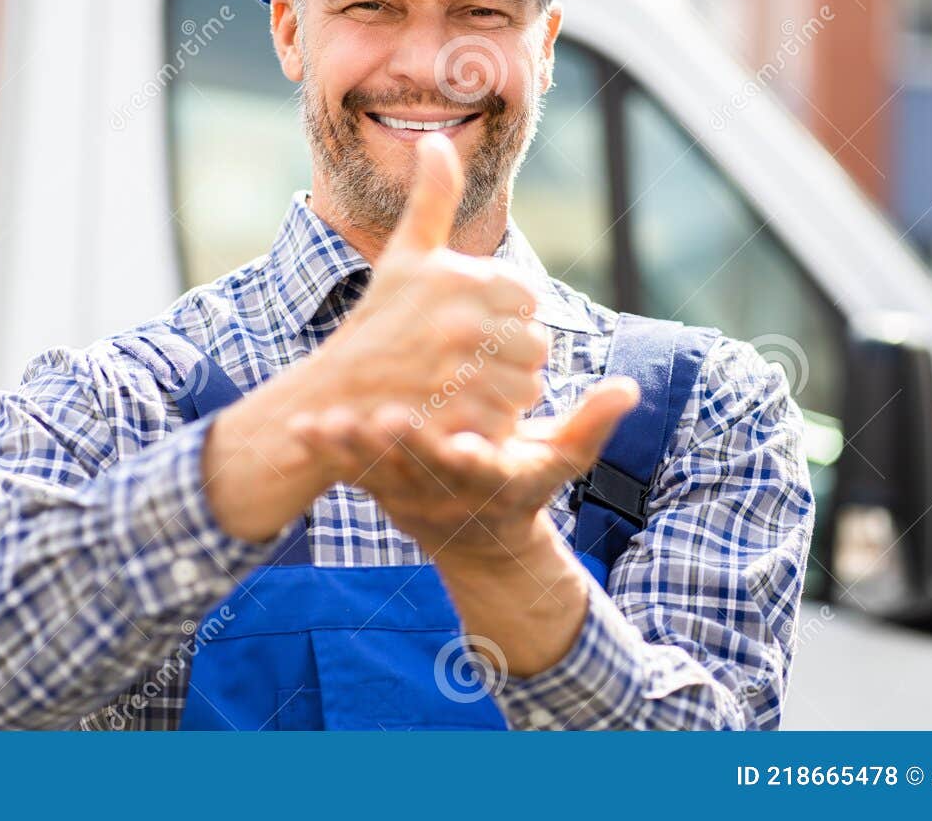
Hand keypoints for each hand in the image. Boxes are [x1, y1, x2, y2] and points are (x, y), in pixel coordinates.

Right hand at [202, 135, 550, 542]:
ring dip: (506, 393)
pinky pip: (508, 421)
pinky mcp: (455, 419)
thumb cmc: (378, 322)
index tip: (474, 325)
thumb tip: (435, 139)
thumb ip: (432, 198)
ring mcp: (458, 374)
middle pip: (535, 345)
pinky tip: (464, 416)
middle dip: (511, 357)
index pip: (527, 297)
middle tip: (470, 363)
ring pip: (527, 386)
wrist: (334, 395)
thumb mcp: (405, 257)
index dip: (506, 315)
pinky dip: (493, 424)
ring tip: (467, 390)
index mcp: (457, 278)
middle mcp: (460, 322)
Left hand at [287, 376, 639, 562]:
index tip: (465, 442)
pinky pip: (350, 471)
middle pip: (422, 471)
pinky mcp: (379, 491)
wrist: (481, 544)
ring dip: (351, 449)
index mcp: (495, 481)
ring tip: (325, 421)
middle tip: (382, 417)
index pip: (484, 470)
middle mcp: (449, 493)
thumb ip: (592, 424)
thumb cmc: (526, 486)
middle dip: (402, 447)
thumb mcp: (562, 461)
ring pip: (378, 473)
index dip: (472, 458)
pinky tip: (300, 427)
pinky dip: (326, 452)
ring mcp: (410, 496)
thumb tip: (631, 387)